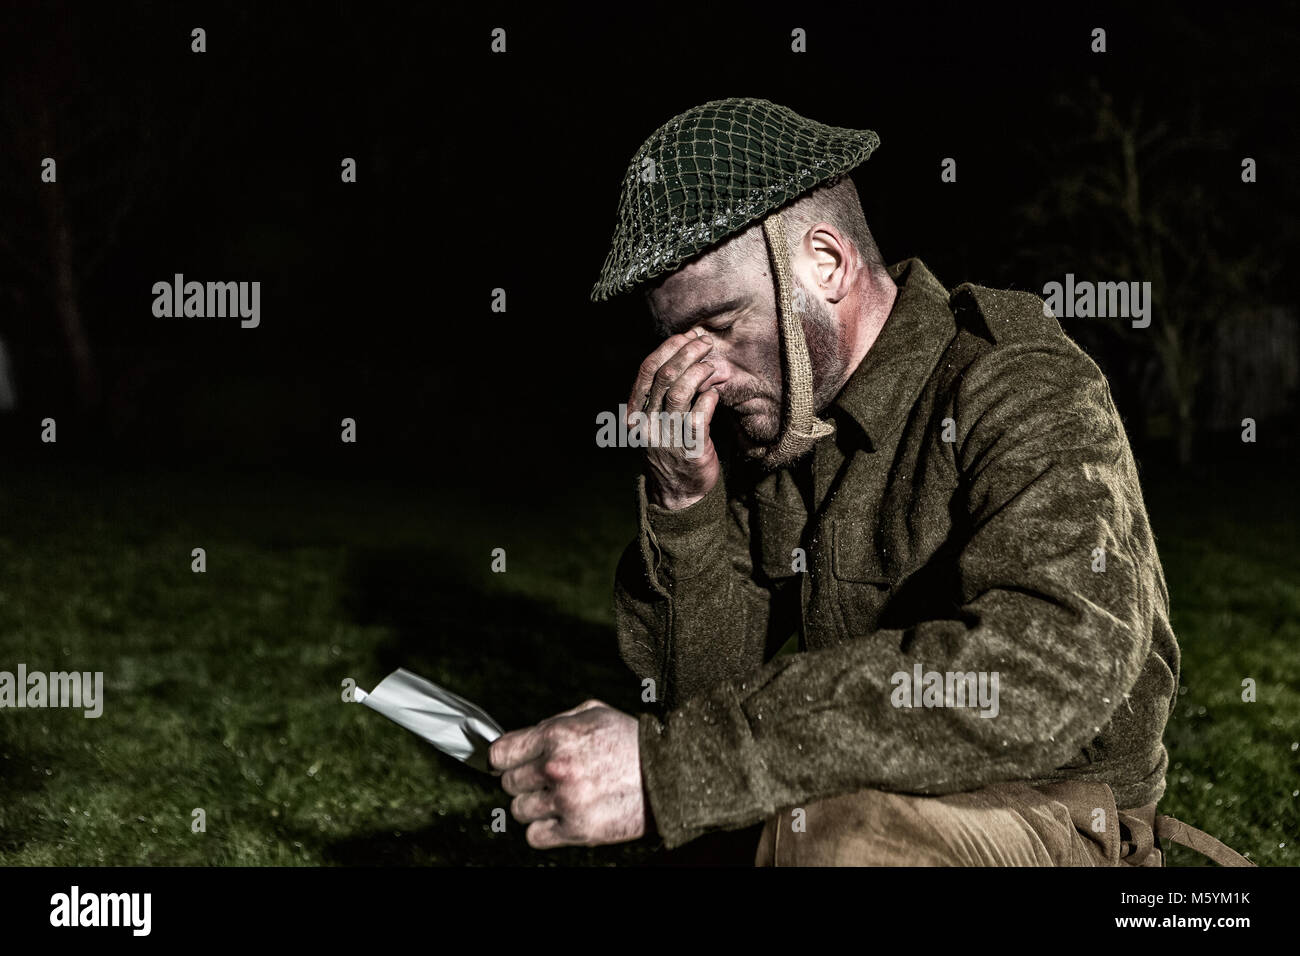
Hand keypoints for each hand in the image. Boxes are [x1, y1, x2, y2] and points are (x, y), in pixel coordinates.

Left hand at [489, 700, 647, 848]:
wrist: (669, 772)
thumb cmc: (631, 741)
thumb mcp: (593, 713)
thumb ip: (555, 723)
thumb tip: (522, 739)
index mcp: (557, 735)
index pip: (500, 753)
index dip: (504, 759)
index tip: (510, 763)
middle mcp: (556, 767)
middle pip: (508, 783)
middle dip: (523, 780)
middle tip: (544, 779)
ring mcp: (566, 800)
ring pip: (519, 810)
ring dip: (534, 806)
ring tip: (557, 798)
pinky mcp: (577, 829)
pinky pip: (535, 836)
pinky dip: (544, 829)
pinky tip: (561, 816)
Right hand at [627, 329, 722, 509]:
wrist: (678, 492)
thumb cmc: (672, 447)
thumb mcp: (657, 419)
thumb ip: (665, 391)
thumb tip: (687, 352)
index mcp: (635, 413)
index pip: (646, 371)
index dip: (668, 349)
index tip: (686, 336)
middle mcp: (647, 423)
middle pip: (665, 376)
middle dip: (688, 353)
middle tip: (706, 343)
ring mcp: (667, 437)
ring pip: (681, 392)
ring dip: (699, 371)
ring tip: (712, 365)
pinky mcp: (690, 448)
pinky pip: (700, 415)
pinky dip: (709, 398)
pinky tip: (715, 393)